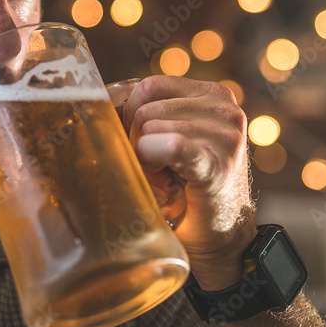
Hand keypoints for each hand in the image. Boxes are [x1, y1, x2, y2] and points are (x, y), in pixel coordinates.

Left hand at [121, 76, 255, 290]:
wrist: (222, 240)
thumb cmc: (188, 188)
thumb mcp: (173, 137)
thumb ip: (149, 114)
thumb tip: (99, 105)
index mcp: (212, 95)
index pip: (148, 86)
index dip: (132, 116)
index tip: (144, 147)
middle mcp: (225, 109)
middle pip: (145, 108)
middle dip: (138, 142)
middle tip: (158, 172)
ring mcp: (226, 136)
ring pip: (149, 129)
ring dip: (147, 161)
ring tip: (168, 181)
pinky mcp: (218, 165)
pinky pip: (172, 147)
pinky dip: (157, 159)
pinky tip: (168, 180)